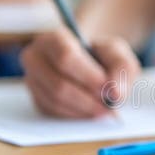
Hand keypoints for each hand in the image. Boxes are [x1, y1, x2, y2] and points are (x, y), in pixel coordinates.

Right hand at [20, 29, 140, 118]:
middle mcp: (36, 57)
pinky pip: (54, 113)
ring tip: (104, 109)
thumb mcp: (118, 54)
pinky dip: (76, 115)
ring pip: (55, 101)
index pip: (65, 57)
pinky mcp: (36, 99)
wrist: (91, 64)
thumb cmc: (102, 56)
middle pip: (58, 84)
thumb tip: (115, 94)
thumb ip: (121, 68)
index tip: (106, 87)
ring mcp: (33, 80)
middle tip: (108, 105)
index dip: (87, 76)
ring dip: (83, 109)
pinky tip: (92, 111)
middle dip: (86, 98)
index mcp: (54, 38)